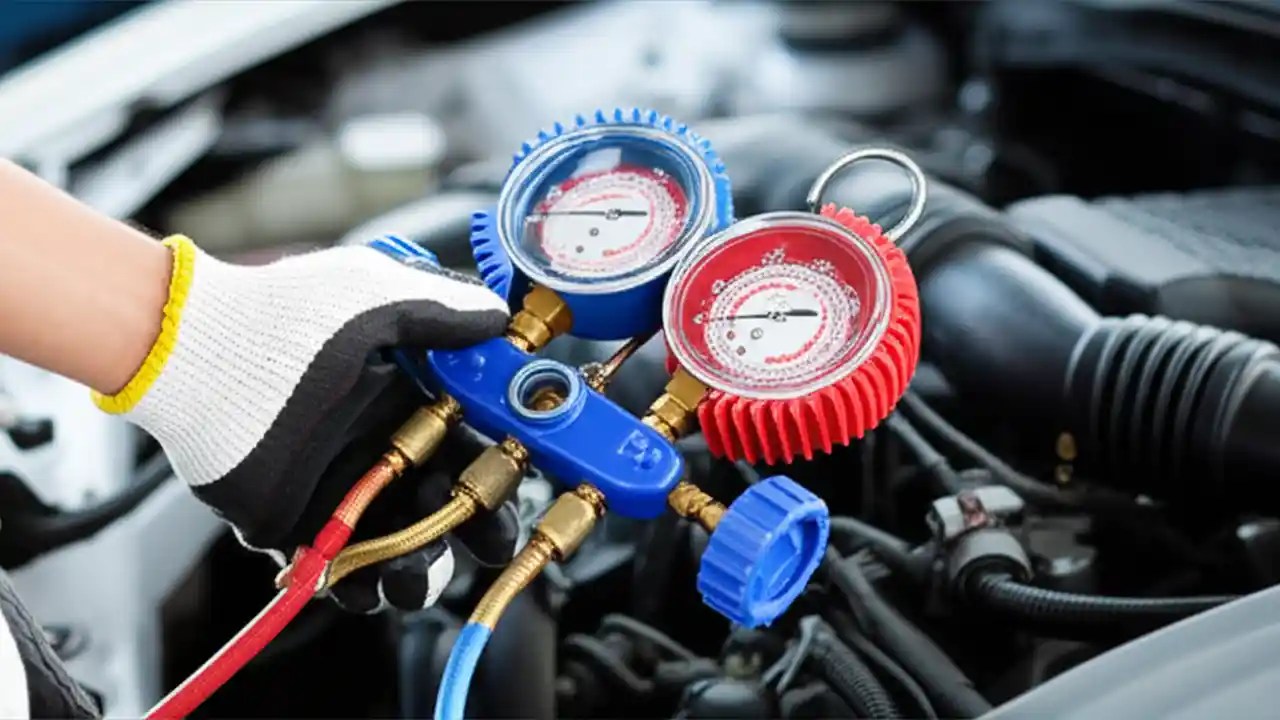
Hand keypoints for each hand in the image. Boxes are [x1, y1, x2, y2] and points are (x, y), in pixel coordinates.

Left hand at [94, 235, 513, 611]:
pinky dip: (355, 586)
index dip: (498, 465)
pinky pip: (335, 565)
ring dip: (418, 567)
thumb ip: (445, 308)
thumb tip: (497, 315)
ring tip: (413, 574)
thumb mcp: (380, 292)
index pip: (469, 441)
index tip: (517, 481)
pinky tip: (367, 585)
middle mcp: (375, 442)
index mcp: (403, 394)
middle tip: (485, 541)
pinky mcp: (292, 520)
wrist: (203, 354)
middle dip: (472, 527)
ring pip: (397, 542)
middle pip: (443, 501)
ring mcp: (336, 484)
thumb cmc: (287, 313)